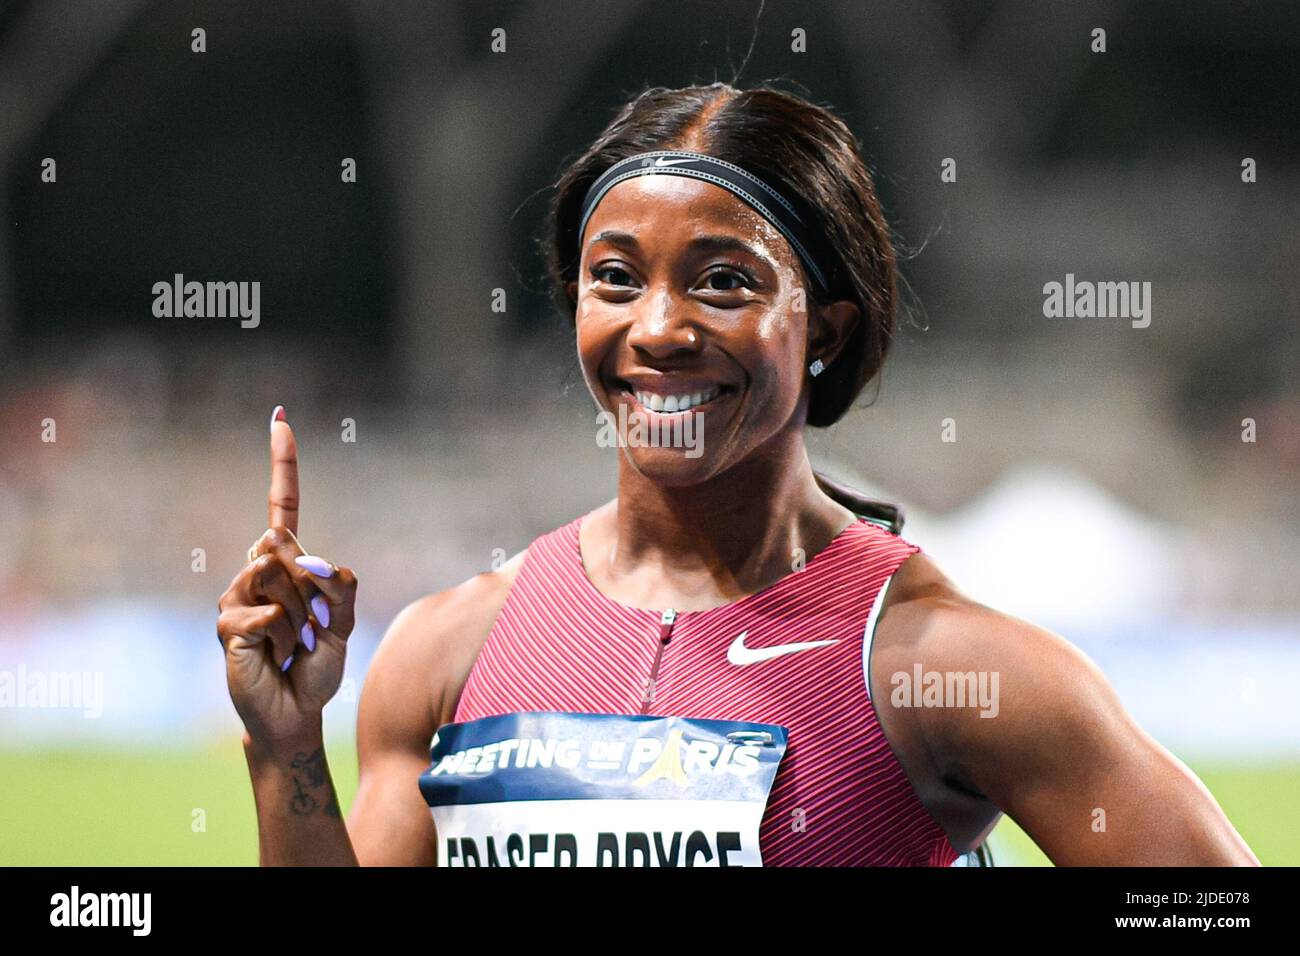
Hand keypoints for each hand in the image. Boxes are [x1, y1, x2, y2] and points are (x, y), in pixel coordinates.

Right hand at [216, 407, 357, 744]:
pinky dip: (286, 637)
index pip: (284, 506)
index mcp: (286, 565)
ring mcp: (237, 596)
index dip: (283, 464)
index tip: (280, 419)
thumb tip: (316, 560)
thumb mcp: (344, 624)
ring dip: (303, 618)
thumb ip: (341, 590)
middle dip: (317, 595)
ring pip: (283, 580)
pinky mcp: (227, 624)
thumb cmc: (317, 665)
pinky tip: (277, 654)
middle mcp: (256, 572)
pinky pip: (271, 614)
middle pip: (293, 551)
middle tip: (312, 631)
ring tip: (294, 644)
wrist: (296, 712)